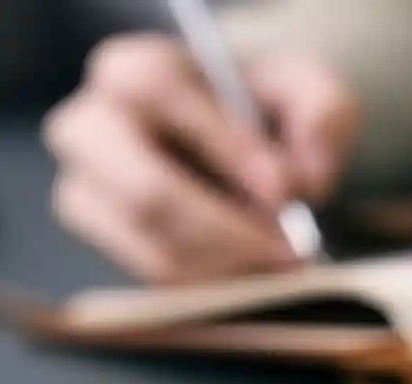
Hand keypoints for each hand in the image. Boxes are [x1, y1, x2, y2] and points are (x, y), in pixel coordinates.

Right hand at [44, 35, 359, 282]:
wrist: (244, 143)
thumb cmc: (267, 107)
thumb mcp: (308, 89)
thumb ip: (323, 112)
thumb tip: (309, 177)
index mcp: (133, 71)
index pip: (161, 98)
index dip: (226, 148)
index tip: (285, 192)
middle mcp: (89, 128)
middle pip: (146, 193)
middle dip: (227, 229)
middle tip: (291, 249)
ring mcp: (88, 192)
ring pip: (155, 248)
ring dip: (233, 264)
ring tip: (286, 259)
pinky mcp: (109, 244)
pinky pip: (162, 280)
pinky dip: (221, 284)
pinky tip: (262, 270)